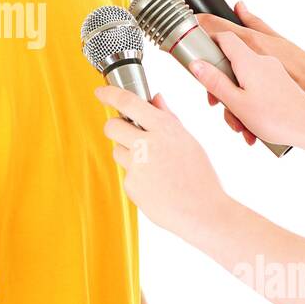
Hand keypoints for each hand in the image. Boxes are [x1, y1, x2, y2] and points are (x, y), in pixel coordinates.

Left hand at [94, 85, 226, 236]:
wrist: (204, 211)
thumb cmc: (200, 176)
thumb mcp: (188, 140)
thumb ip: (168, 118)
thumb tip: (155, 98)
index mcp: (165, 127)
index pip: (128, 102)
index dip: (110, 94)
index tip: (101, 92)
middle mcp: (148, 143)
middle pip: (112, 126)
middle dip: (115, 127)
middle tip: (126, 133)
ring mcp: (137, 166)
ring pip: (118, 151)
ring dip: (128, 154)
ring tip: (153, 167)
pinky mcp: (131, 185)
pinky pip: (126, 174)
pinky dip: (136, 177)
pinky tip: (155, 185)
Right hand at [189, 25, 304, 147]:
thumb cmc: (277, 119)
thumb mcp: (236, 103)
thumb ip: (214, 81)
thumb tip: (196, 64)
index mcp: (249, 61)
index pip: (224, 37)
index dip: (207, 42)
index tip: (197, 53)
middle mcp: (262, 61)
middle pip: (231, 64)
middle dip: (221, 86)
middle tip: (217, 104)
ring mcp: (273, 72)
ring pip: (244, 81)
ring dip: (236, 103)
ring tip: (241, 126)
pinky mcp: (280, 83)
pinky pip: (257, 89)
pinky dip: (250, 105)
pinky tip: (252, 127)